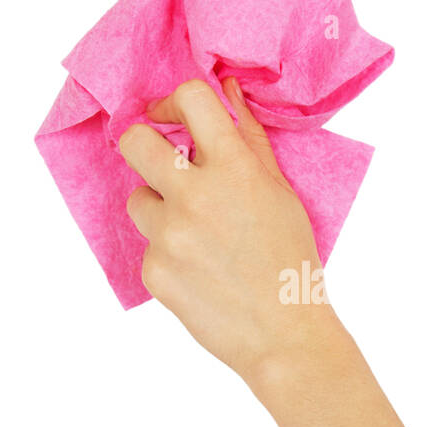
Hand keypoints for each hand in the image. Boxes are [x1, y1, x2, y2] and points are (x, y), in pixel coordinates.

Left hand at [119, 78, 339, 383]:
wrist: (285, 334)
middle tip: (164, 165)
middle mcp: (195, 195)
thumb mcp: (281, 193)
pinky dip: (167, 254)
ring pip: (137, 199)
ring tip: (196, 236)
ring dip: (159, 208)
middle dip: (143, 145)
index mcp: (234, 168)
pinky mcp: (153, 271)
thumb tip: (228, 92)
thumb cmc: (291, 262)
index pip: (189, 98)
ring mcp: (169, 235)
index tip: (174, 119)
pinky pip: (147, 246)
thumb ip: (250, 140)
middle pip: (134, 142)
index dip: (173, 103)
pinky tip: (199, 272)